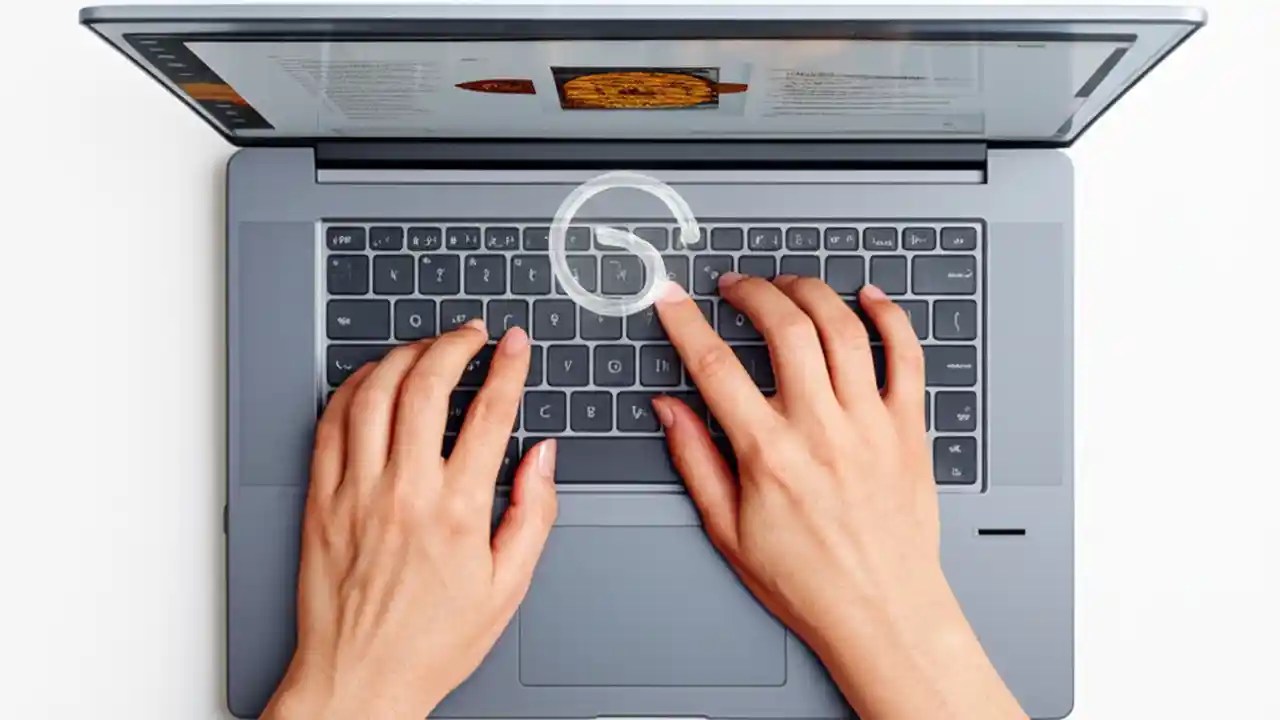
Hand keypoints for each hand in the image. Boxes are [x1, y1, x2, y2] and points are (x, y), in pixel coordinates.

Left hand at [263, 321, 556, 719]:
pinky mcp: (319, 500)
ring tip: (427, 348)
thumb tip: (544, 456)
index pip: (490, 413)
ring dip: (404, 355)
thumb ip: (533, 513)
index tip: (515, 345)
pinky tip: (374, 380)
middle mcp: (403, 492)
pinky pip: (330, 423)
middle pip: (427, 385)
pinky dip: (353, 388)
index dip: (508, 366)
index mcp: (456, 512)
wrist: (358, 682)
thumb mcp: (507, 587)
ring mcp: (354, 492)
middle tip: (473, 334)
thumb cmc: (430, 643)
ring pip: (374, 393)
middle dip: (455, 343)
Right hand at [652, 275, 1024, 719]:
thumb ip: (695, 460)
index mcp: (769, 454)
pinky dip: (889, 316)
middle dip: (752, 292)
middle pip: (785, 329)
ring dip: (810, 293)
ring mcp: (870, 423)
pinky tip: (867, 298)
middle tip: (734, 286)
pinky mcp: (908, 428)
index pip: (715, 367)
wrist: (882, 612)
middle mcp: (821, 429)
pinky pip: (906, 356)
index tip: (672, 298)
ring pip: (843, 329)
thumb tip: (669, 408)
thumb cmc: (807, 581)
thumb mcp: (728, 530)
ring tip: (787, 287)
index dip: (685, 322)